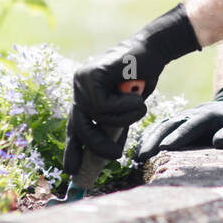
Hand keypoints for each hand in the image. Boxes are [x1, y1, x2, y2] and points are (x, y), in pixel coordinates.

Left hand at [62, 4, 199, 175]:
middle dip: (98, 144)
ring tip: (139, 105)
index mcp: (85, 96)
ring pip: (99, 116)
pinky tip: (136, 93)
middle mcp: (79, 88)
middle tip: (116, 155)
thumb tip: (107, 154)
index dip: (73, 148)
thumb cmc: (140, 81)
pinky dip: (126, 104)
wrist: (151, 52)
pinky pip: (105, 104)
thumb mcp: (125, 110)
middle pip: (81, 126)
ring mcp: (82, 80)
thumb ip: (113, 125)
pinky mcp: (91, 74)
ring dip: (125, 116)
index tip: (71, 170)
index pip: (75, 126)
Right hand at [134, 82, 222, 161]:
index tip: (165, 148)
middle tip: (143, 156)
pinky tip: (136, 152)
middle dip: (155, 140)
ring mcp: (179, 118)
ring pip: (160, 127)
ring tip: (136, 157)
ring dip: (147, 141)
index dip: (177, 137)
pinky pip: (157, 129)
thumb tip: (219, 142)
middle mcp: (188, 115)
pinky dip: (146, 138)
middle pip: (169, 126)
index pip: (189, 127)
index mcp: (205, 116)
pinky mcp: (173, 124)